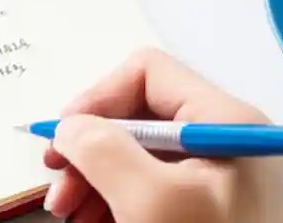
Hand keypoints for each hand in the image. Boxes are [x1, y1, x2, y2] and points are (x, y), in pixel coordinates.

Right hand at [42, 48, 282, 222]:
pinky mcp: (203, 208)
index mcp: (227, 120)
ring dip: (92, 178)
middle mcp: (224, 138)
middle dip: (89, 148)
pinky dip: (112, 200)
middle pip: (136, 116)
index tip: (65, 137)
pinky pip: (146, 186)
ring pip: (135, 154)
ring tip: (66, 212)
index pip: (148, 73)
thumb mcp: (150, 202)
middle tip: (56, 184)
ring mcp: (215, 175)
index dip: (98, 97)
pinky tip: (91, 222)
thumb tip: (71, 126)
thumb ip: (104, 151)